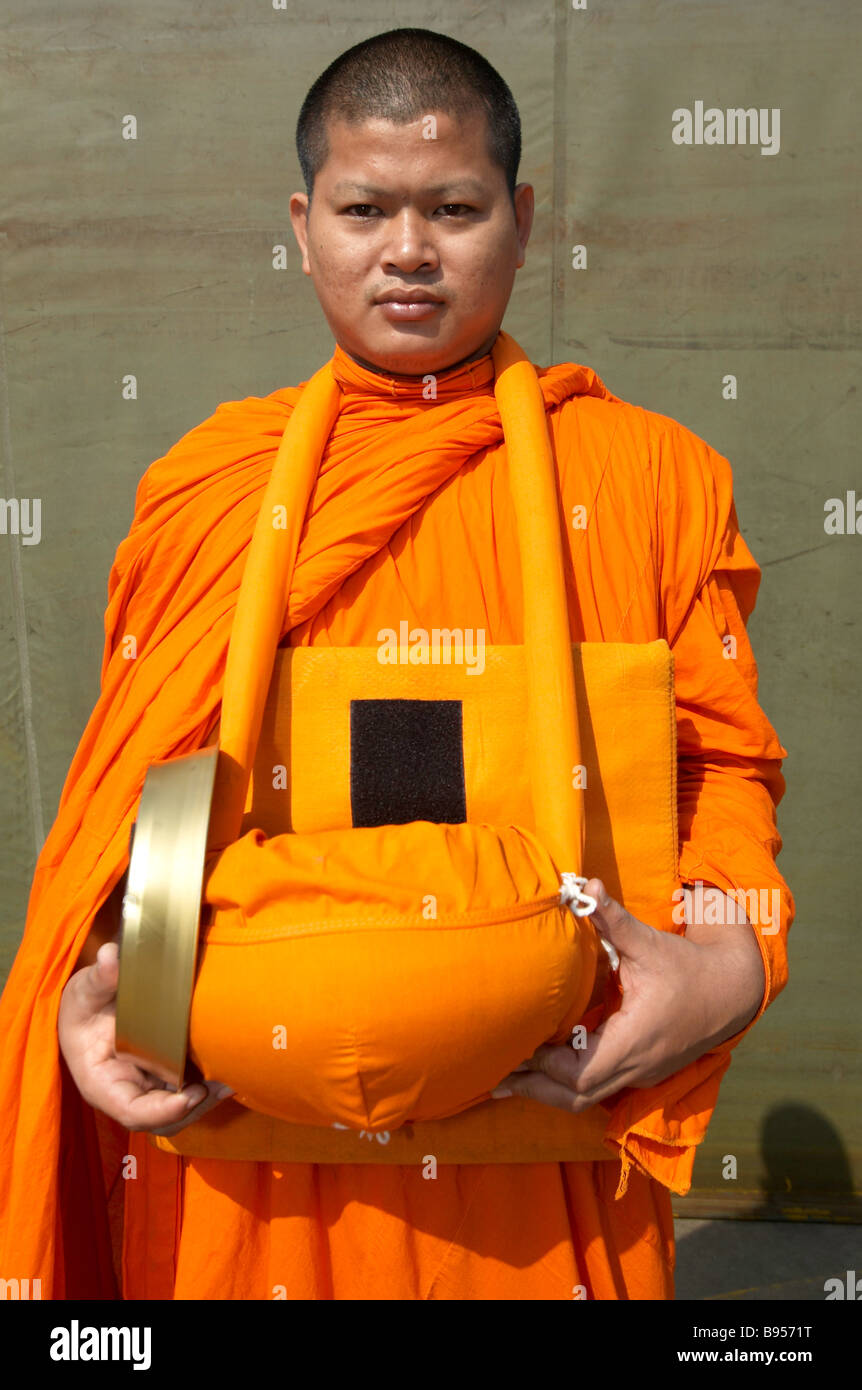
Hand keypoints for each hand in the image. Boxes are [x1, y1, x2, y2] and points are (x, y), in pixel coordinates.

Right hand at [58, 941, 232, 1135]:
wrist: (92, 1005)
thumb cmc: (84, 1004)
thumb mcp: (85, 990)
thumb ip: (99, 978)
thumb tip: (111, 957)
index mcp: (101, 1082)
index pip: (130, 1111)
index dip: (161, 1111)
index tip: (190, 1095)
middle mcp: (125, 1092)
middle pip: (161, 1118)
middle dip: (193, 1108)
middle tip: (222, 1085)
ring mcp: (146, 1087)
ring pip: (177, 1109)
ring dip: (206, 1099)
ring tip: (232, 1079)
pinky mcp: (163, 1076)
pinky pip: (186, 1091)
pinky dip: (207, 1085)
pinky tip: (229, 1069)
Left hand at [490, 877, 765, 1113]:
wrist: (733, 990)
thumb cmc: (688, 967)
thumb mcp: (649, 942)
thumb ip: (612, 919)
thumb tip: (584, 885)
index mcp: (635, 1040)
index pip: (580, 1072)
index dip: (544, 1065)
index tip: (513, 1046)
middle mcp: (637, 1067)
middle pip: (575, 1097)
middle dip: (535, 1087)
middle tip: (494, 1075)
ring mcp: (640, 1075)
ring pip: (585, 1100)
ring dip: (548, 1091)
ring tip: (508, 1081)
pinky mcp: (641, 1073)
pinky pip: (598, 1091)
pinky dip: (568, 1086)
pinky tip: (543, 1073)